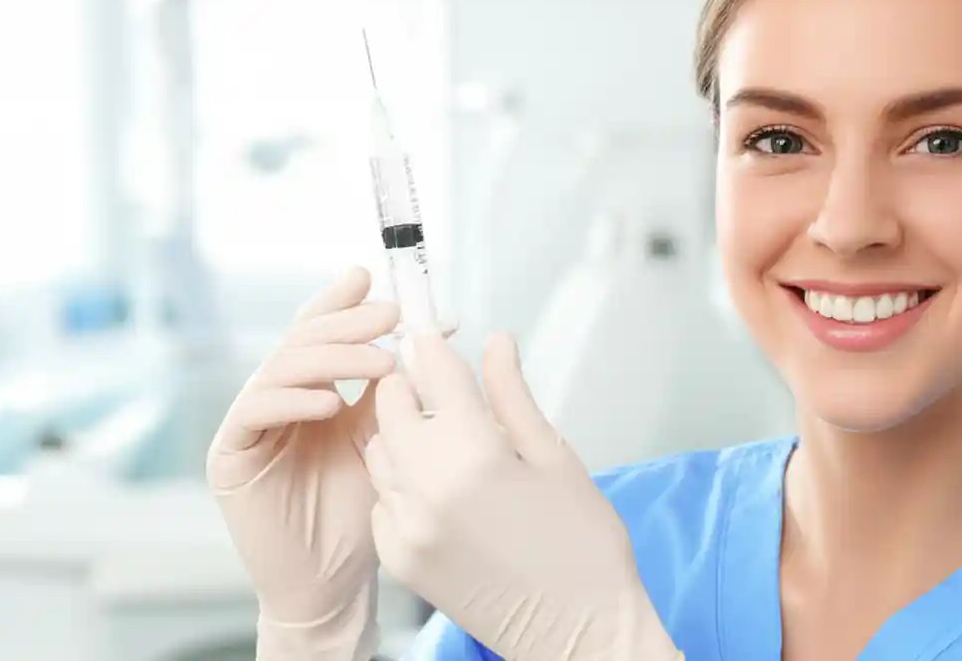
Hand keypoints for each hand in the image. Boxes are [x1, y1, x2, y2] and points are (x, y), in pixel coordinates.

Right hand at [206, 267, 395, 660]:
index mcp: (312, 388)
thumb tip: (435, 331)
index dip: (342, 301)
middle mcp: (278, 398)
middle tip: (391, 317)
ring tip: (380, 364)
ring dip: (332, 359)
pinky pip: (255, 413)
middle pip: (302, 339)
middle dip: (348, 323)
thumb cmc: (362, 512)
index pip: (320, 330)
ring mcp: (250, 424)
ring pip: (281, 367)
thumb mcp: (386, 438)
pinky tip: (328, 403)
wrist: (332, 580)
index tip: (375, 278)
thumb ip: (396, 389)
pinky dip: (293, 401)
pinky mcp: (229, 455)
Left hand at [365, 333, 681, 660]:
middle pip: (391, 405)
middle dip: (412, 387)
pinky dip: (402, 482)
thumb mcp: (556, 458)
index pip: (433, 371)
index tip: (434, 331)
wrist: (575, 632)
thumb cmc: (582, 546)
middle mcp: (428, 487)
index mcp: (475, 453)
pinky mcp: (397, 558)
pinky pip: (382, 498)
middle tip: (443, 388)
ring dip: (404, 434)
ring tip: (449, 444)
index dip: (433, 345)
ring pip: (380, 450)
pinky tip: (441, 490)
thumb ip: (512, 396)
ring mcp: (407, 526)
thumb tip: (495, 343)